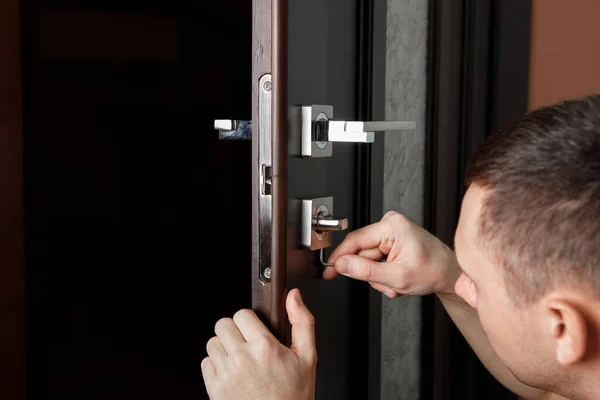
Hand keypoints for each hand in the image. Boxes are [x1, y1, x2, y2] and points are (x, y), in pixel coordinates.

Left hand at [201, 288, 316, 399]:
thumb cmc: (294, 395)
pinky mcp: (215, 389)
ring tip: (241, 360)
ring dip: (225, 348)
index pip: (242, 314)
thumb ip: (302, 321)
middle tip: (247, 344)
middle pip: (223, 324)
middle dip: (235, 331)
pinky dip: (217, 366)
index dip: (250, 321)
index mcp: (264, 347)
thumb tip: (293, 296)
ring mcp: (226, 375)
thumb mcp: (308, 357)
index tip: (256, 331)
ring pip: (213, 343)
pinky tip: (233, 373)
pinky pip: (206, 363)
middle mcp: (242, 359)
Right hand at [323, 210, 459, 297]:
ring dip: (377, 276)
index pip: (355, 240)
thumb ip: (366, 271)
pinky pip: (375, 257)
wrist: (449, 274)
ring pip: (368, 258)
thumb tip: (342, 265)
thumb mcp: (396, 277)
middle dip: (370, 273)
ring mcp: (391, 231)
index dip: (340, 258)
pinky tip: (395, 277)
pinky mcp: (392, 238)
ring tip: (394, 283)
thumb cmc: (433, 271)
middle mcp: (390, 223)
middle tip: (384, 285)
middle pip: (361, 252)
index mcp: (392, 226)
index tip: (329, 271)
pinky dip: (382, 272)